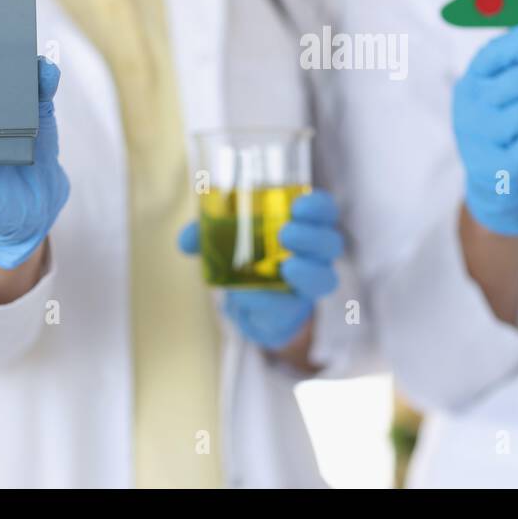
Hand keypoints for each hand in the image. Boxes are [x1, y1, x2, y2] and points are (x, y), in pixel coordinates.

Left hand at [177, 190, 342, 349]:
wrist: (253, 307)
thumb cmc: (248, 261)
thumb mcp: (226, 242)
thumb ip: (207, 236)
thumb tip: (186, 239)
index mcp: (302, 228)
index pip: (324, 211)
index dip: (318, 207)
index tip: (298, 205)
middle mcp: (313, 256)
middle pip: (331, 243)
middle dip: (313, 237)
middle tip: (286, 233)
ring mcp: (307, 286)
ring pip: (325, 279)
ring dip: (308, 272)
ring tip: (287, 267)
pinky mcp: (293, 312)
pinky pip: (288, 308)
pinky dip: (267, 301)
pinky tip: (248, 296)